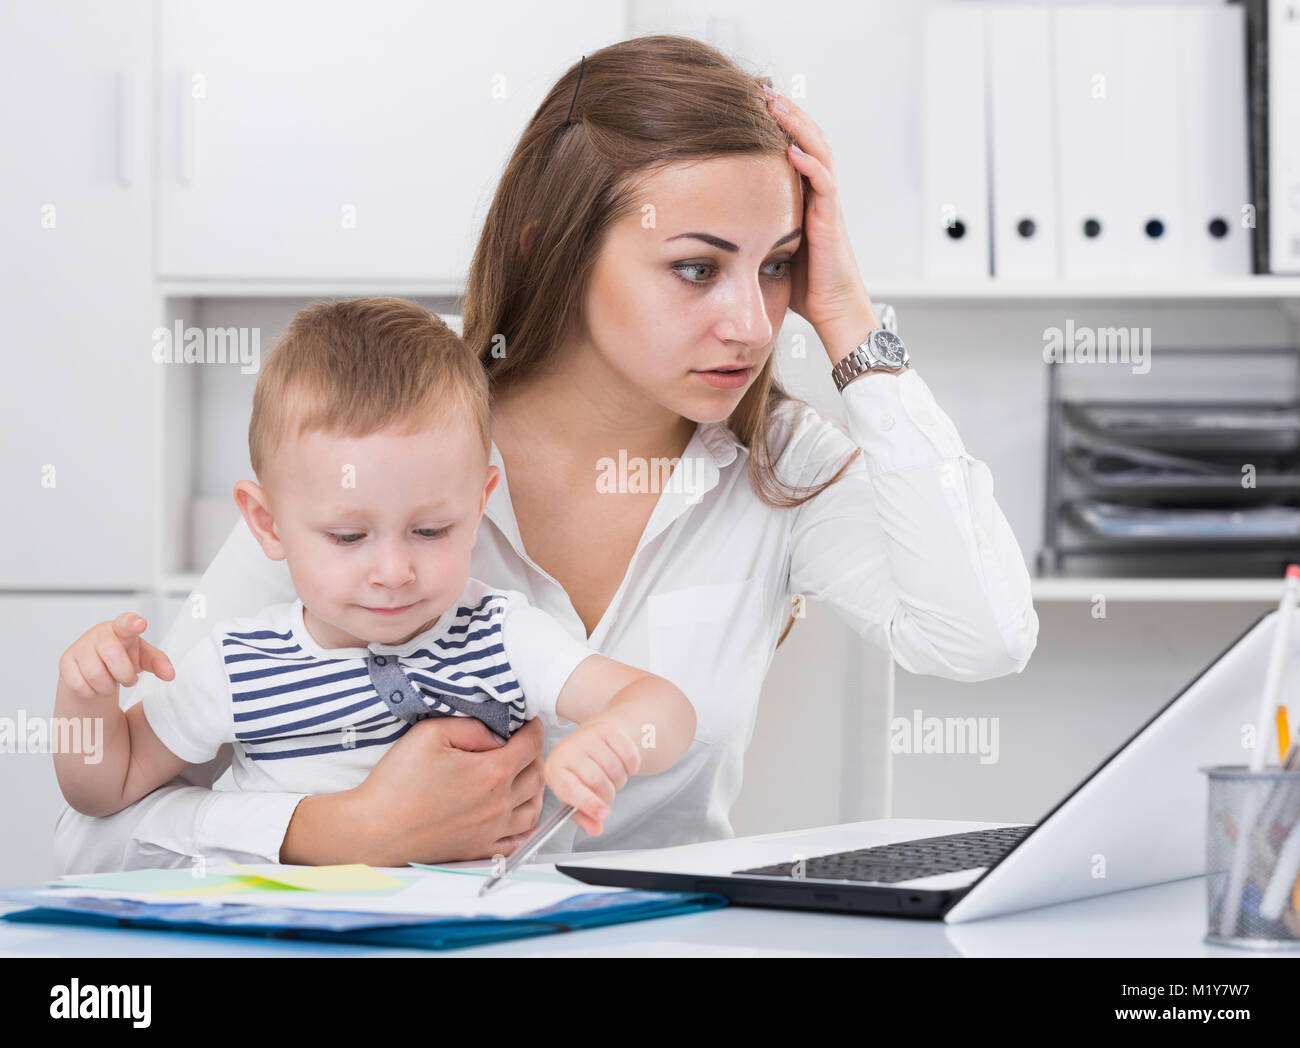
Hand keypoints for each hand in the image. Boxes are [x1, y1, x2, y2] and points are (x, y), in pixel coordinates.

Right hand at [57, 613, 175, 700]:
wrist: (95, 667)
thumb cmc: (122, 657)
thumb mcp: (143, 657)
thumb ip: (159, 663)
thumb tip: (170, 675)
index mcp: (121, 629)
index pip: (126, 623)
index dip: (132, 623)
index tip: (140, 623)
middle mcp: (99, 634)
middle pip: (113, 657)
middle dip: (124, 675)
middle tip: (127, 678)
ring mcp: (80, 646)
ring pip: (95, 675)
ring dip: (108, 686)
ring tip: (111, 681)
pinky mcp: (65, 662)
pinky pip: (79, 685)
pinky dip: (91, 691)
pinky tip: (95, 685)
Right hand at [294, 716, 547, 865]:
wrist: (373, 829)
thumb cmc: (396, 784)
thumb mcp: (430, 734)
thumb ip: (470, 728)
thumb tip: (496, 734)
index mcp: (491, 774)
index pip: (530, 746)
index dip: (533, 729)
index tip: (529, 723)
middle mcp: (498, 804)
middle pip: (537, 775)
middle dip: (535, 754)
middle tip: (524, 744)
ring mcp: (491, 830)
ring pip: (534, 807)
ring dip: (536, 787)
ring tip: (526, 774)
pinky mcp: (480, 848)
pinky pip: (520, 839)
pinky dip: (528, 822)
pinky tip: (520, 812)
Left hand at [543, 720, 640, 836]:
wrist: (592, 740)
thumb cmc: (580, 772)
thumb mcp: (575, 796)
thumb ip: (584, 816)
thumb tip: (596, 830)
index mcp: (554, 769)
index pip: (570, 789)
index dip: (588, 803)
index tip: (604, 815)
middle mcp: (568, 750)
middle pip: (596, 781)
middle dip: (607, 795)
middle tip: (606, 793)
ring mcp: (587, 737)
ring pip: (615, 769)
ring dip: (619, 781)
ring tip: (611, 777)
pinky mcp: (607, 730)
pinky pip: (629, 756)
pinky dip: (631, 767)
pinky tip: (621, 764)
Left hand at [761, 84, 879, 360]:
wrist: (833, 312)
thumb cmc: (801, 286)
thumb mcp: (768, 247)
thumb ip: (751, 227)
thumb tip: (712, 221)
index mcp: (804, 198)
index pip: (793, 148)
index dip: (776, 125)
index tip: (749, 104)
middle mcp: (818, 195)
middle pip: (807, 140)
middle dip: (785, 113)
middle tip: (760, 89)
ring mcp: (827, 205)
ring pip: (818, 152)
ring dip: (798, 126)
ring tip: (776, 105)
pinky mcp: (831, 221)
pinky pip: (825, 184)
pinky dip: (809, 164)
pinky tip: (791, 149)